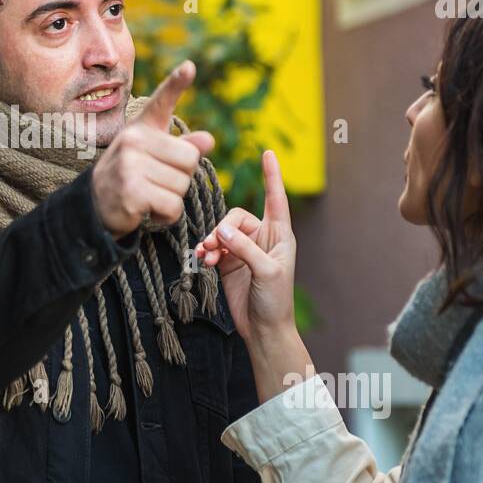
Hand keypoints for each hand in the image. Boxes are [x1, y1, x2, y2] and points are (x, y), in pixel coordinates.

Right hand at [91, 60, 215, 236]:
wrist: (94, 208)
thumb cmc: (130, 178)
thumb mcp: (153, 157)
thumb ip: (181, 147)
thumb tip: (209, 140)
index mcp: (140, 128)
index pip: (161, 102)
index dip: (176, 83)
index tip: (189, 67)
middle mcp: (133, 141)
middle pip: (190, 159)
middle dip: (181, 178)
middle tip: (155, 182)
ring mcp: (130, 165)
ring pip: (183, 185)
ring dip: (172, 199)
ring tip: (149, 196)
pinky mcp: (132, 192)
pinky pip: (172, 207)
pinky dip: (166, 216)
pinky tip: (147, 211)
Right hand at [195, 150, 296, 343]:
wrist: (263, 328)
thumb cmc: (275, 300)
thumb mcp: (266, 272)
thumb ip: (244, 248)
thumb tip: (222, 230)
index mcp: (279, 235)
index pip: (275, 198)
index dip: (271, 176)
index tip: (267, 153)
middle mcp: (261, 238)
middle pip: (235, 217)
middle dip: (222, 229)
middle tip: (213, 246)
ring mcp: (243, 249)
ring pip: (221, 231)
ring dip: (211, 242)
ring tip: (206, 256)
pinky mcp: (228, 262)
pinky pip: (213, 247)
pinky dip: (207, 252)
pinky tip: (204, 260)